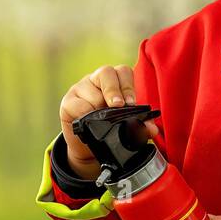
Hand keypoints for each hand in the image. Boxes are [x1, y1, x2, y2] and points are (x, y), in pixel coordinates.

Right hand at [59, 63, 160, 179]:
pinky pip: (76, 103)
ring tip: (102, 119)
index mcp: (116, 82)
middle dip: (114, 90)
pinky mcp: (68, 101)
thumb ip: (140, 126)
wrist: (88, 147)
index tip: (131, 103)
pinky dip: (84, 113)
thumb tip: (152, 129)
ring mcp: (81, 88)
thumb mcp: (126, 126)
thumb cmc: (110, 129)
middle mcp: (98, 80)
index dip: (128, 85)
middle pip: (106, 72)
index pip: (123, 72)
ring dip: (98, 105)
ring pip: (90, 88)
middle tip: (118, 106)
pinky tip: (89, 121)